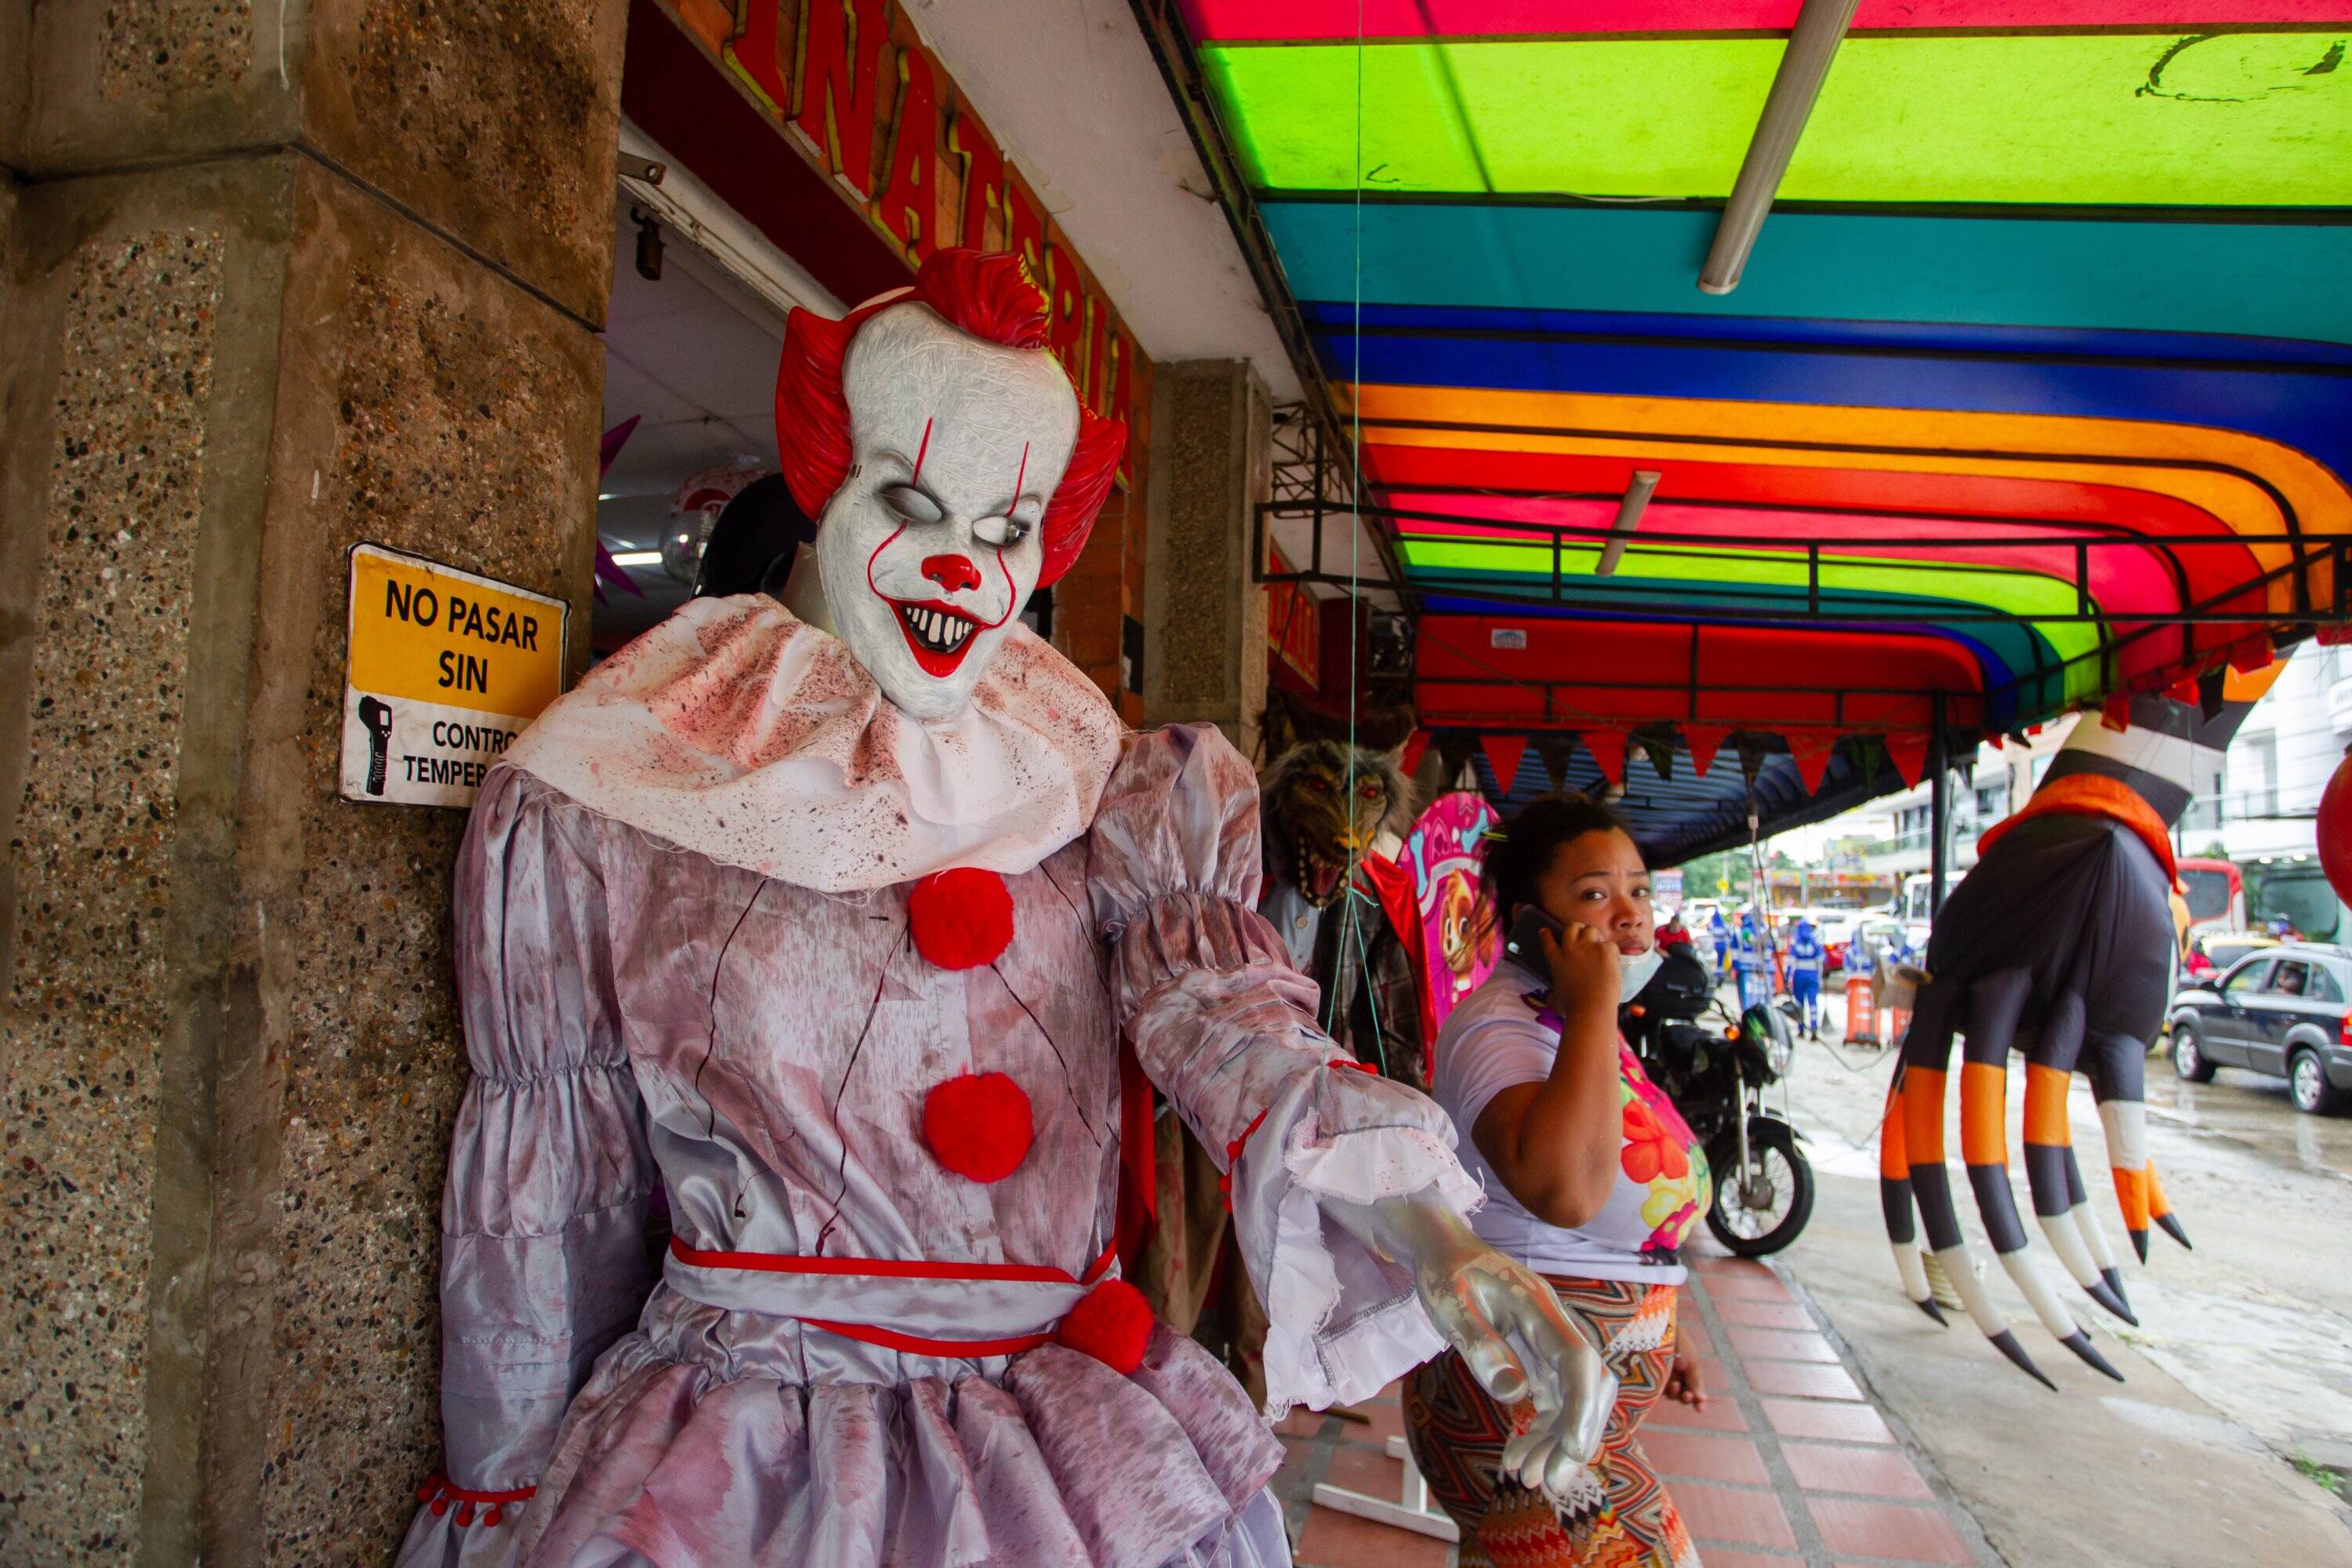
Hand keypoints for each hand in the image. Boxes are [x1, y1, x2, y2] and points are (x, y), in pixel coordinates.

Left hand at [1324, 1192, 1616, 1500]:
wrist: (1442, 1249)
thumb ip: (1481, 1345)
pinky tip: (1518, 1457)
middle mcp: (1555, 1325)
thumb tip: (1514, 1393)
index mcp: (1539, 1306)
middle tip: (1547, 1484)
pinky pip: (1554, 1400)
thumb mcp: (1449, 1305)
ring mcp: (1550, 1342)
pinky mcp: (1539, 1356)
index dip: (1581, 1407)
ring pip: (1574, 1399)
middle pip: (1587, 1385)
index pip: (1577, 1359)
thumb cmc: (1444, 1273)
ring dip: (1558, 1442)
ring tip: (1527, 1479)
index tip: (1571, 1451)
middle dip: (1575, 1437)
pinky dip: (1543, 1431)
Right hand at [1540, 920, 1619, 1016]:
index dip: (1546, 935)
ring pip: (1591, 930)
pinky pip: (1610, 945)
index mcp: (1557, 962)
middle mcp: (1571, 950)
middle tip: (1582, 935)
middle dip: (1576, 928)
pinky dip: (1612, 953)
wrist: (1592, 1009)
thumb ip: (1553, 993)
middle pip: (1571, 927)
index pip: (1548, 943)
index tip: (1545, 930)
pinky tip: (1613, 963)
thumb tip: (1550, 997)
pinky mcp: (1605, 950)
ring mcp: (1588, 948)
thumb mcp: (1556, 999)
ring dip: (1594, 936)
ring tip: (1599, 947)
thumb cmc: (1573, 1008)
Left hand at [1664, 1321, 1705, 1408]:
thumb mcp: (1691, 1362)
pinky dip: (1664, 1391)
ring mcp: (1662, 1376)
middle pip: (1682, 1395)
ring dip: (1676, 1395)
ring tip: (1676, 1386)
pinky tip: (1668, 1386)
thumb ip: (1695, 1381)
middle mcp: (1675, 1374)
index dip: (1697, 1400)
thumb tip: (1703, 1400)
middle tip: (1688, 1395)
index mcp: (1688, 1370)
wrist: (1658, 1328)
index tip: (1700, 1409)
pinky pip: (1657, 1391)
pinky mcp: (1649, 1376)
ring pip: (1671, 1395)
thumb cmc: (1678, 1343)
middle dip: (1687, 1398)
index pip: (1694, 1390)